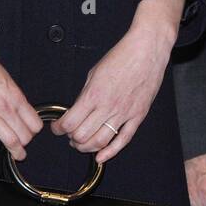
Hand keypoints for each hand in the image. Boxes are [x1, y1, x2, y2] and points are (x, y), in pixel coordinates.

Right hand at [0, 11, 41, 172]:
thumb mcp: (5, 77)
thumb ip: (12, 95)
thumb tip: (18, 108)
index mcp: (15, 95)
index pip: (34, 122)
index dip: (35, 130)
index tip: (32, 133)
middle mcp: (4, 106)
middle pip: (24, 134)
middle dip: (26, 143)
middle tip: (25, 147)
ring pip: (8, 141)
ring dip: (15, 151)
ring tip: (17, 156)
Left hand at [53, 0, 182, 162]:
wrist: (147, 49)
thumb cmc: (123, 55)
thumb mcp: (95, 72)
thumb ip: (86, 93)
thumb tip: (79, 108)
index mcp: (94, 94)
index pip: (69, 122)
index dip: (59, 129)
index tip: (57, 128)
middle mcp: (108, 106)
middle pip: (82, 136)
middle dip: (71, 139)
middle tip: (69, 135)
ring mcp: (124, 113)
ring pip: (100, 142)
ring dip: (87, 147)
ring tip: (83, 144)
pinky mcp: (138, 115)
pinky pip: (123, 139)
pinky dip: (110, 152)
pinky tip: (101, 156)